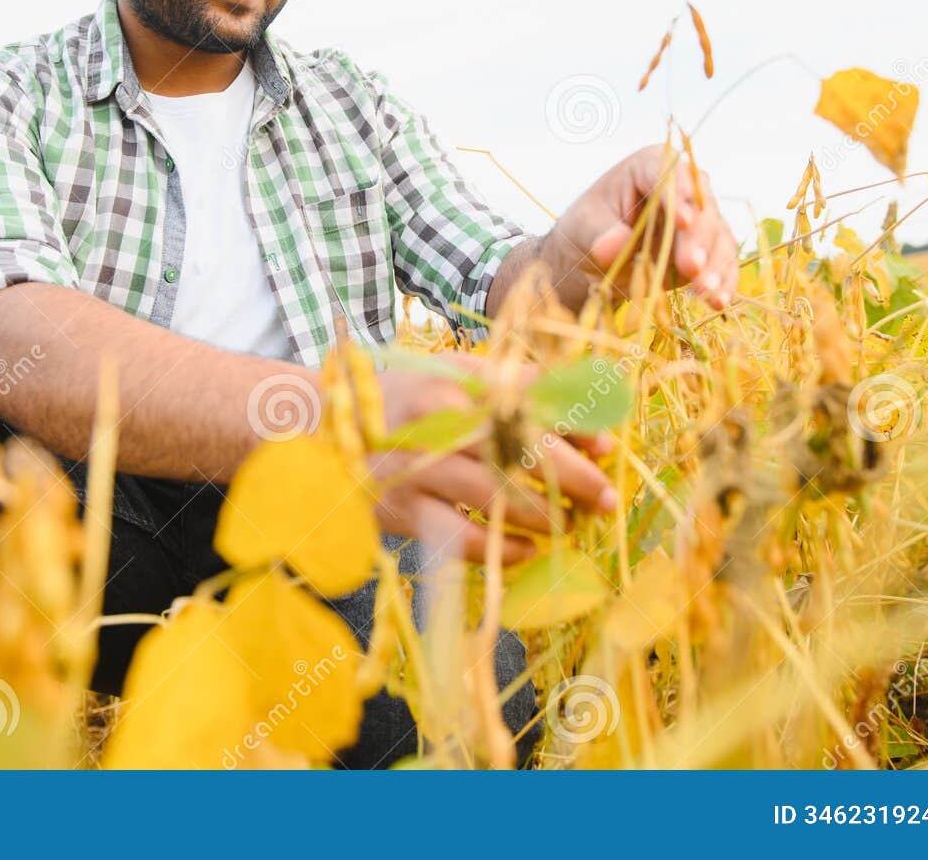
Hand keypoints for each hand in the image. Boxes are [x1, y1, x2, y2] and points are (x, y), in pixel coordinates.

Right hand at [370, 356, 617, 564]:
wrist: (321, 427)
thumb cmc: (404, 402)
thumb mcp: (452, 376)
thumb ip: (513, 390)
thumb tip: (586, 424)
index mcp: (461, 379)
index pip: (532, 397)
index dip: (577, 424)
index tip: (607, 448)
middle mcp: (443, 418)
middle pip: (523, 449)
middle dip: (575, 478)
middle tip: (606, 500)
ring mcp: (421, 465)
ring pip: (497, 496)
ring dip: (543, 517)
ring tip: (568, 526)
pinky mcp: (404, 508)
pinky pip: (462, 537)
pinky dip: (500, 549)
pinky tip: (525, 551)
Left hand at [541, 143, 738, 310]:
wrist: (593, 258)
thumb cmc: (587, 230)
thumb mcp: (582, 228)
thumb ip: (599, 234)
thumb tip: (615, 244)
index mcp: (649, 165)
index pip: (669, 175)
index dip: (679, 197)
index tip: (683, 222)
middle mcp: (683, 187)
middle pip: (701, 207)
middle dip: (699, 239)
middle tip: (691, 267)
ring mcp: (700, 218)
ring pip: (717, 236)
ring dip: (715, 265)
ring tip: (706, 292)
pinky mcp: (708, 249)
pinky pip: (722, 263)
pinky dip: (722, 282)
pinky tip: (719, 300)